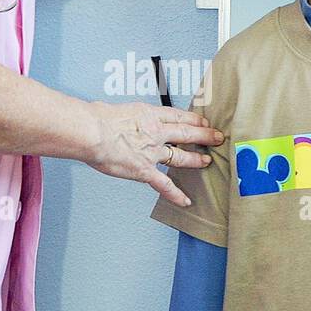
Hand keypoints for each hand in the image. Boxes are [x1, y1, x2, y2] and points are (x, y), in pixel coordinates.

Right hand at [85, 100, 223, 206]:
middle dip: (204, 136)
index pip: (177, 116)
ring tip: (207, 162)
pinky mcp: (144, 170)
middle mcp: (155, 132)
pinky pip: (164, 184)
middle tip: (217, 137)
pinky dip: (175, 194)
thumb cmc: (97, 119)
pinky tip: (185, 200)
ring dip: (196, 160)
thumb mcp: (114, 109)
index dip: (192, 119)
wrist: (92, 132)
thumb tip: (114, 117)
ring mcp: (152, 152)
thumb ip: (122, 116)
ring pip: (180, 157)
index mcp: (148, 115)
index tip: (201, 121)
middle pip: (186, 133)